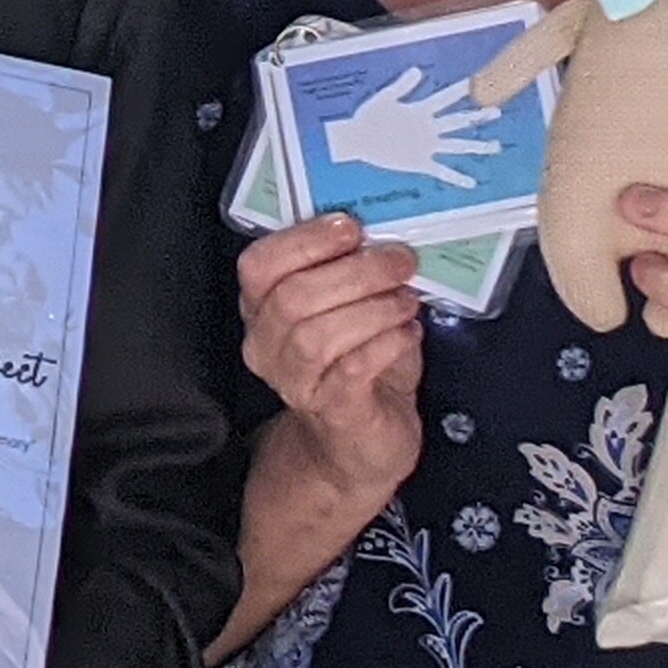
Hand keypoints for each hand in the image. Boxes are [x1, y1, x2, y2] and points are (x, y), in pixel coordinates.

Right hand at [238, 214, 423, 515]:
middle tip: (401, 261)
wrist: (360, 441)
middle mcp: (266, 346)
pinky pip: (351, 370)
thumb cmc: (359, 361)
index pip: (259, 266)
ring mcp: (293, 382)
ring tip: (407, 301)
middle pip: (292, 298)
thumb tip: (389, 234)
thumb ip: (355, 270)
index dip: (304, 241)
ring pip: (315, 337)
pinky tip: (408, 332)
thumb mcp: (352, 306)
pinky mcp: (331, 411)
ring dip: (371, 309)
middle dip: (354, 272)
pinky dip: (385, 343)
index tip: (352, 227)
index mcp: (263, 308)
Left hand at [320, 68, 502, 189]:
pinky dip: (456, 177)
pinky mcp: (420, 163)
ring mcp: (426, 146)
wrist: (355, 140)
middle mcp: (427, 128)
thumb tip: (417, 70)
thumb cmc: (366, 117)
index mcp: (419, 111)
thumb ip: (400, 86)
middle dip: (477, 117)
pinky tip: (470, 183)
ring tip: (495, 147)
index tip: (477, 82)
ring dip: (475, 146)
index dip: (459, 91)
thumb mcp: (383, 99)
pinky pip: (441, 171)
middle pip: (457, 121)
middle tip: (497, 111)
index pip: (444, 99)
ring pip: (456, 145)